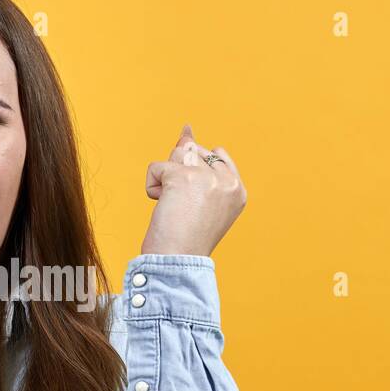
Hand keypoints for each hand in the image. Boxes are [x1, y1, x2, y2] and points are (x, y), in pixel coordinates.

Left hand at [140, 124, 245, 256]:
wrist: (178, 261)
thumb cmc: (186, 238)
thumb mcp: (202, 199)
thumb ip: (198, 164)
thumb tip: (186, 129)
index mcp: (238, 189)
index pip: (216, 154)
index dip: (195, 167)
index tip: (191, 195)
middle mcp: (227, 181)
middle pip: (193, 151)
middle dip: (179, 173)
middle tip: (183, 208)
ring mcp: (207, 177)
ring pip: (176, 155)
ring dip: (166, 180)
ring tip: (174, 208)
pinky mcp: (183, 177)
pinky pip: (156, 167)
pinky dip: (151, 186)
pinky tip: (161, 206)